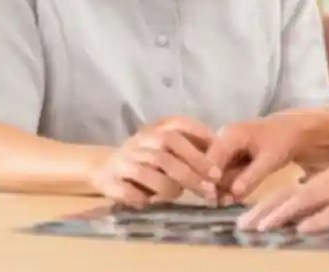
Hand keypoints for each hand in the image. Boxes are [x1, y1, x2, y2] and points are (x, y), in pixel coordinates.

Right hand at [91, 116, 221, 208]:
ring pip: (149, 171)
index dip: (200, 141)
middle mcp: (140, 140)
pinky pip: (129, 192)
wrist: (104, 167)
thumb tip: (224, 157)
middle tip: (210, 189)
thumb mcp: (168, 147)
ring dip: (168, 187)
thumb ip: (192, 148)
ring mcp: (124, 160)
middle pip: (168, 148)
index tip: (217, 167)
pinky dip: (143, 199)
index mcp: (156, 128)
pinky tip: (151, 204)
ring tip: (179, 196)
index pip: (179, 125)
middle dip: (192, 170)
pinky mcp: (109, 180)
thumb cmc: (147, 158)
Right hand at [204, 115, 305, 202]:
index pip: (211, 160)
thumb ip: (251, 176)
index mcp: (229, 135)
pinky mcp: (227, 154)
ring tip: (230, 200)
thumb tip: (233, 193)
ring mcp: (223, 146)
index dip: (210, 180)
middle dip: (216, 186)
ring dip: (222, 187)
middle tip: (225, 203)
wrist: (290, 132)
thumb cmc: (282, 143)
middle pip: (210, 166)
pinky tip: (233, 195)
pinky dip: (228, 183)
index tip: (215, 200)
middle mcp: (221, 138)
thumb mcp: (270, 160)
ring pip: (215, 171)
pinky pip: (222, 171)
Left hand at [236, 163, 328, 233]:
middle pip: (290, 194)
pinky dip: (318, 220)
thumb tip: (301, 218)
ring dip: (282, 214)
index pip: (288, 191)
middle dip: (264, 210)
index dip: (265, 205)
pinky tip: (302, 229)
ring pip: (307, 200)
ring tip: (262, 228)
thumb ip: (326, 202)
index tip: (245, 220)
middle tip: (243, 226)